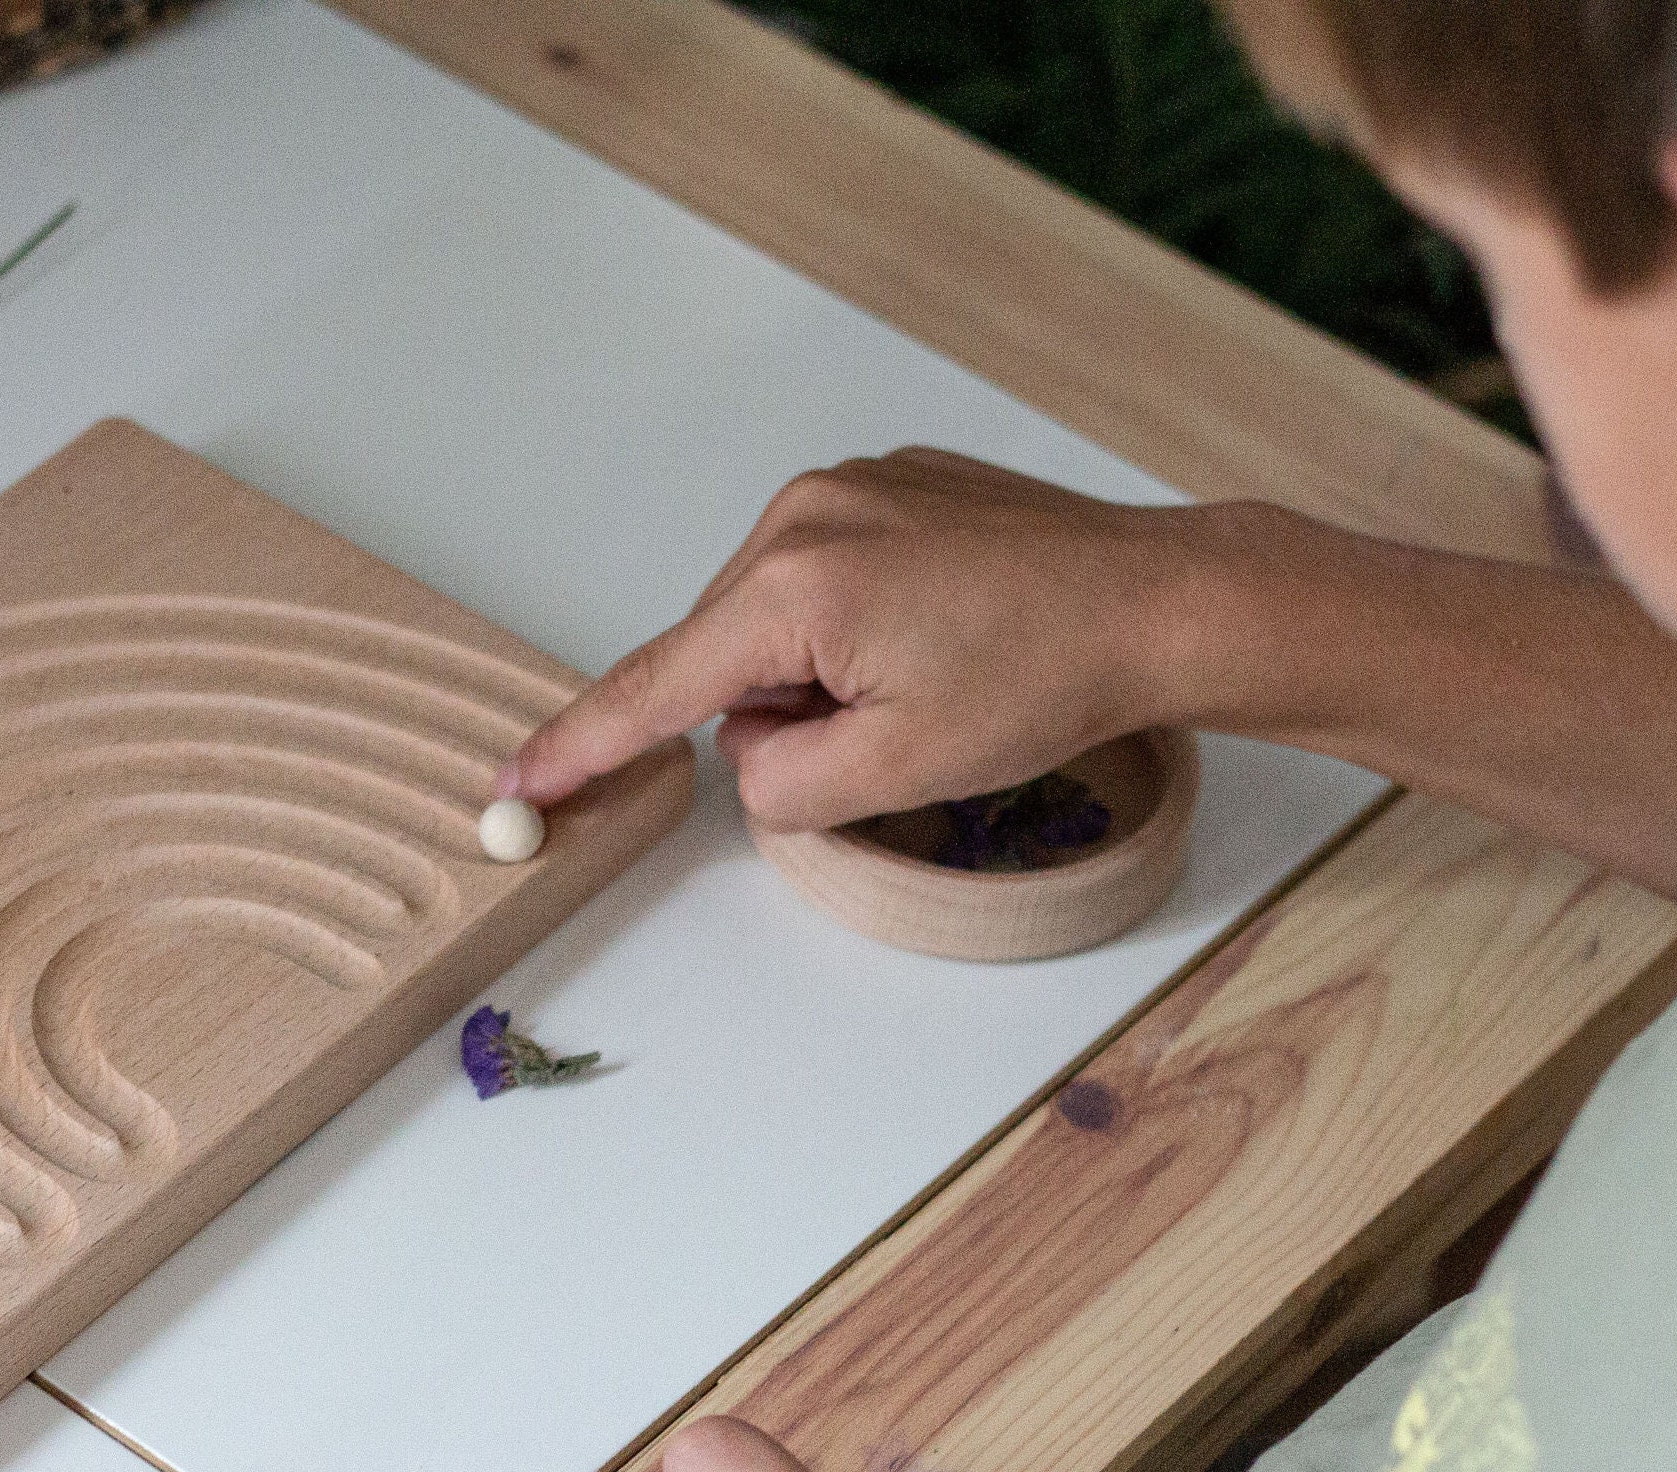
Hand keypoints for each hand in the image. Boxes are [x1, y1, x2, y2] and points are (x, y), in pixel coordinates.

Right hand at [502, 450, 1231, 830]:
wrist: (1162, 601)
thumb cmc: (1051, 676)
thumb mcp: (899, 769)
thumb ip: (780, 784)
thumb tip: (748, 758)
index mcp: (794, 585)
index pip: (656, 687)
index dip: (581, 746)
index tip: (515, 783)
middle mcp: (804, 513)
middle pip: (723, 654)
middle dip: (777, 710)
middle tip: (890, 726)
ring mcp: (850, 486)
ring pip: (774, 620)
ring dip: (821, 670)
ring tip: (929, 674)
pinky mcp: (891, 483)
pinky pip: (825, 576)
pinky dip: (854, 626)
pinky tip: (940, 635)